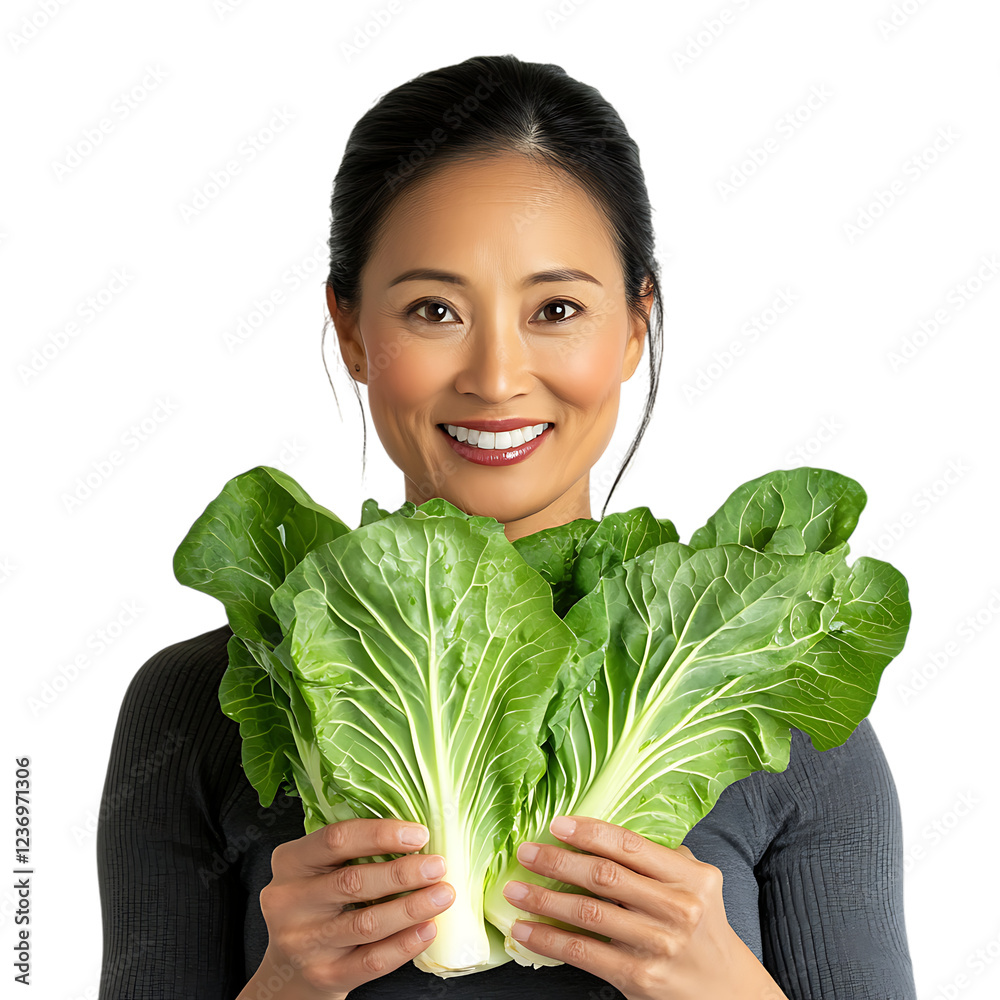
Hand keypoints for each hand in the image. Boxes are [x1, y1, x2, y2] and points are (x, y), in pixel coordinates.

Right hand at [245, 817, 454, 998]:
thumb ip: (350, 850)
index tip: (420, 834)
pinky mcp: (323, 976)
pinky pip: (371, 960)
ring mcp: (304, 942)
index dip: (381, 833)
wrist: (289, 970)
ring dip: (412, 907)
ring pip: (367, 923)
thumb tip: (415, 834)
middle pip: (354, 881)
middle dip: (403, 872)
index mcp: (290, 862)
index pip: (336, 839)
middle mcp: (289, 902)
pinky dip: (404, 944)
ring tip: (443, 895)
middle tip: (438, 866)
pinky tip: (428, 929)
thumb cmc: (316, 904)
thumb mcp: (317, 869)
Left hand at [502, 815, 788, 999]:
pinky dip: (548, 940)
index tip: (558, 823)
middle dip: (558, 861)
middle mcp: (677, 908)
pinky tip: (525, 929)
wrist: (728, 993)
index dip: (590, 832)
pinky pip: (583, 953)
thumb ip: (661, 859)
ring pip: (588, 914)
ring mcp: (658, 945)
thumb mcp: (697, 885)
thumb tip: (605, 831)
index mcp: (692, 878)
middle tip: (526, 851)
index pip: (631, 846)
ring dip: (543, 900)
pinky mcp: (639, 978)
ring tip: (515, 889)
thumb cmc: (703, 928)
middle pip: (605, 876)